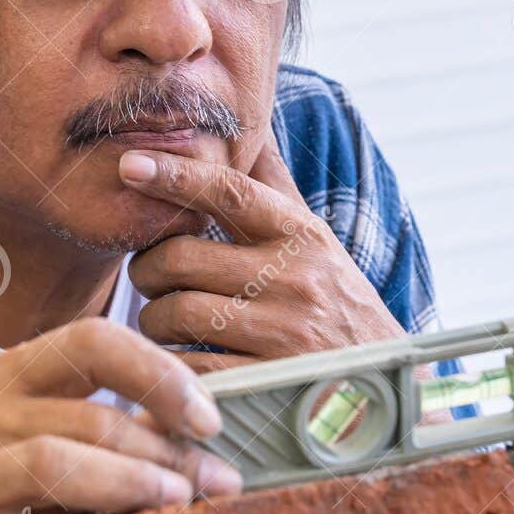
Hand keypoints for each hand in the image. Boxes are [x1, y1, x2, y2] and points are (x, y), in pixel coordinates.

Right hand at [0, 319, 239, 513]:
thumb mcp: (24, 444)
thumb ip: (93, 427)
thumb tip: (197, 435)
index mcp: (4, 378)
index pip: (93, 340)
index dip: (160, 371)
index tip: (207, 418)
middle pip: (88, 416)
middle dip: (165, 451)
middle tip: (214, 485)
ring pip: (51, 464)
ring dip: (125, 485)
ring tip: (172, 508)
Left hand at [121, 130, 407, 370]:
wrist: (384, 391)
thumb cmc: (337, 309)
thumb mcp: (317, 244)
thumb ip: (277, 187)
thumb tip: (254, 123)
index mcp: (301, 236)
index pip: (230, 191)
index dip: (175, 175)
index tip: (129, 164)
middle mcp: (295, 280)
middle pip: (180, 258)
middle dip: (147, 270)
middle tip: (149, 279)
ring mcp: (282, 335)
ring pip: (175, 313)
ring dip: (153, 320)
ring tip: (164, 323)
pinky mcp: (267, 384)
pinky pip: (189, 367)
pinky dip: (170, 364)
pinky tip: (178, 362)